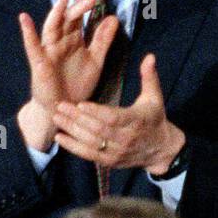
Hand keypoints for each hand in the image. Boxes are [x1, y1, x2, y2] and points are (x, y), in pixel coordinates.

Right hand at [17, 0, 119, 149]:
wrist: (65, 108)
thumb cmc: (78, 84)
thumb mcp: (96, 60)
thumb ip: (103, 40)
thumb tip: (113, 17)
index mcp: (73, 40)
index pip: (78, 18)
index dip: (84, 6)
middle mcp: (60, 42)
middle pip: (67, 20)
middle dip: (77, 8)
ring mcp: (49, 51)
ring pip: (52, 28)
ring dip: (57, 13)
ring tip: (63, 0)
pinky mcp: (40, 63)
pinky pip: (32, 46)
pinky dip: (28, 32)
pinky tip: (25, 18)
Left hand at [53, 53, 184, 171]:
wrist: (160, 149)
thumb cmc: (154, 118)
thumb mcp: (155, 97)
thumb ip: (149, 76)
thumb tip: (149, 57)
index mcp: (137, 121)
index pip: (114, 118)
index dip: (96, 112)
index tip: (81, 103)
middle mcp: (126, 139)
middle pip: (98, 130)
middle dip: (78, 118)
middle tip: (60, 106)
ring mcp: (118, 152)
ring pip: (91, 142)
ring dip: (72, 131)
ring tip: (57, 118)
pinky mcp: (110, 161)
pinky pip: (89, 155)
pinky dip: (73, 147)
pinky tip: (59, 137)